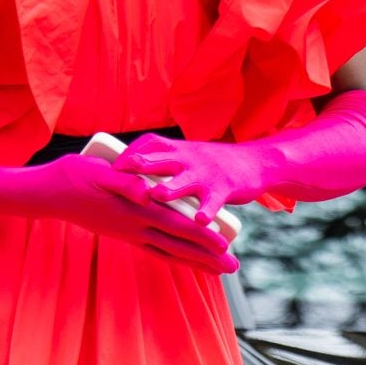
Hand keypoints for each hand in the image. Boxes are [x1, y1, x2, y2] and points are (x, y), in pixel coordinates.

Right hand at [26, 154, 237, 274]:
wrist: (50, 194)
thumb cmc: (75, 177)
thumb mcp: (101, 173)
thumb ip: (126, 181)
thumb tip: (148, 191)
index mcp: (135, 211)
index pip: (176, 225)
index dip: (202, 236)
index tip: (225, 245)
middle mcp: (135, 228)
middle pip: (178, 245)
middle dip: (207, 258)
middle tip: (234, 268)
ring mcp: (130, 234)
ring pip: (169, 252)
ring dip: (195, 262)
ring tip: (218, 271)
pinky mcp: (125, 234)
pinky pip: (156, 250)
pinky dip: (174, 257)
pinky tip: (185, 261)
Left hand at [110, 133, 271, 226]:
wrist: (253, 163)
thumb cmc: (211, 163)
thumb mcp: (185, 155)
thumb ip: (161, 161)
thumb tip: (128, 169)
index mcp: (177, 149)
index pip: (149, 144)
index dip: (130, 154)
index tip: (112, 166)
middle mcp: (189, 159)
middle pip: (162, 159)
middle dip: (142, 164)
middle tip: (121, 171)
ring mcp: (206, 174)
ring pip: (186, 181)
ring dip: (171, 187)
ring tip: (156, 195)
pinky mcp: (224, 189)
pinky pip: (214, 200)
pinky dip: (208, 210)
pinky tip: (200, 220)